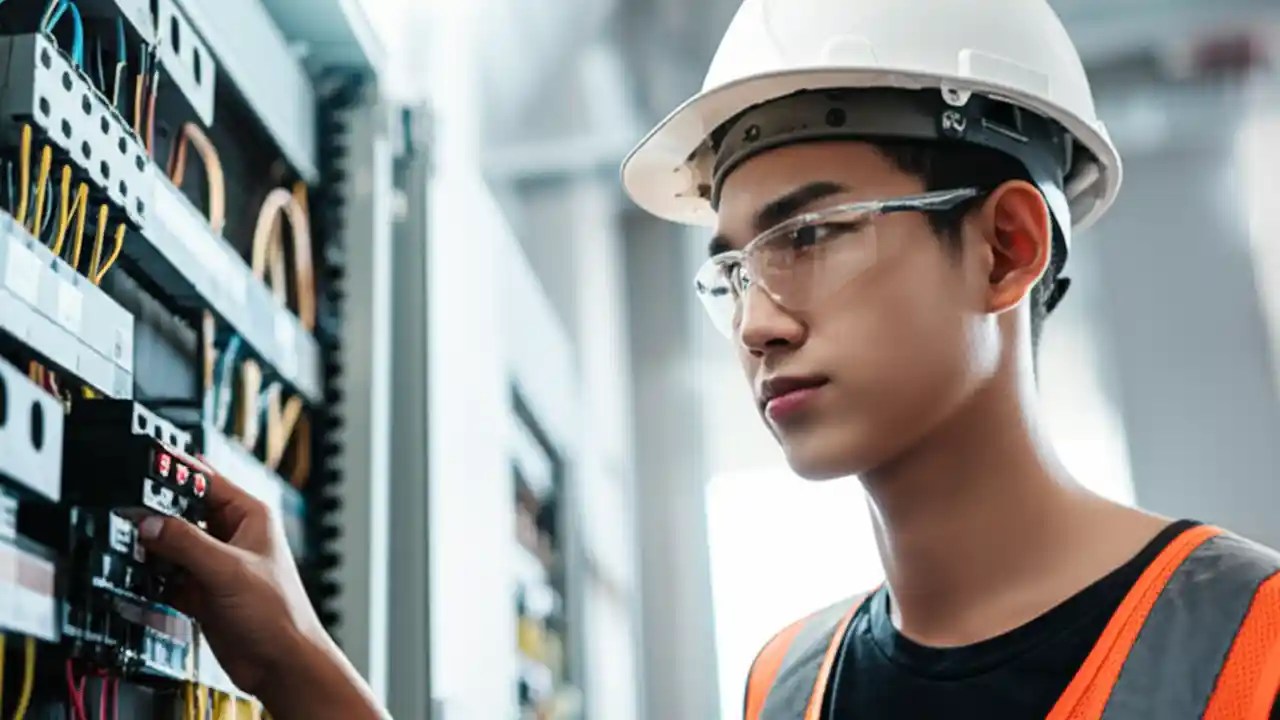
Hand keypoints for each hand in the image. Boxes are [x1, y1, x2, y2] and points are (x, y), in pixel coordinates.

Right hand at [138, 467, 383, 719]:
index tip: (144, 467)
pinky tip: (137, 576)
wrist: (280, 663)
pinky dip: (153, 576)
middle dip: (157, 513)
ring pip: (172, 544)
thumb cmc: (278, 612)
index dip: (177, 471)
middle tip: (127, 512)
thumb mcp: (228, 569)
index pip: (207, 480)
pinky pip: (168, 575)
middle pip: (184, 511)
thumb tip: (151, 523)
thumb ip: (187, 543)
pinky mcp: (201, 590)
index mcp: (250, 516)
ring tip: (127, 544)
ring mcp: (215, 564)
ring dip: (152, 547)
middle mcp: (232, 535)